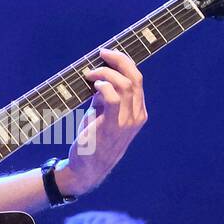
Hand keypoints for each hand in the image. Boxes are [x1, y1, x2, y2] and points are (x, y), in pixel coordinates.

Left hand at [61, 47, 147, 196]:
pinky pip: (113, 98)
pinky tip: (94, 85)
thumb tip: (100, 79)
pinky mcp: (113, 126)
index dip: (124, 63)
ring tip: (90, 74)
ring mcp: (127, 122)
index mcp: (138, 113)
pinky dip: (104, 86)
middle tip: (102, 54)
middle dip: (119, 60)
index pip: (137, 80)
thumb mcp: (102, 115)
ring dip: (106, 73)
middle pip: (135, 78)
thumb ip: (105, 98)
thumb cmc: (92, 141)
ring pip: (125, 85)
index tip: (107, 54)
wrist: (86, 169)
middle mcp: (136, 116)